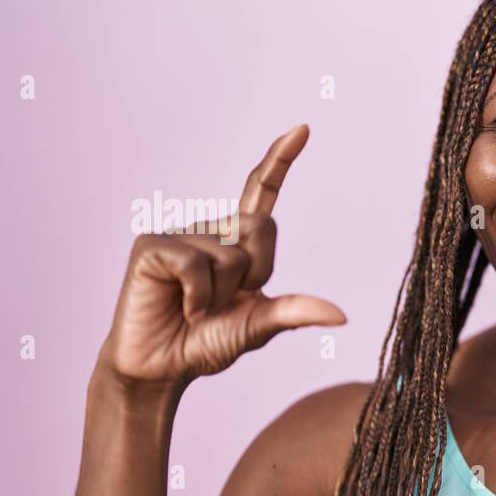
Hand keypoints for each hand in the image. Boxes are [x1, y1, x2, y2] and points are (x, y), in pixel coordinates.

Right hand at [99, 125, 344, 385]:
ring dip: (219, 296)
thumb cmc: (206, 343)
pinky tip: (178, 306)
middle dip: (255, 275)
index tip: (301, 128)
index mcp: (238, 241)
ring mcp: (179, 233)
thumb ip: (295, 312)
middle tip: (223, 303)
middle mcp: (211, 229)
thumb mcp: (259, 325)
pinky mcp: (152, 246)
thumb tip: (343, 316)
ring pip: (231, 255)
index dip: (279, 160)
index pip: (262, 192)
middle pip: (262, 229)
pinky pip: (196, 264)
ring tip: (194, 308)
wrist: (162, 367)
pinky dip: (196, 296)